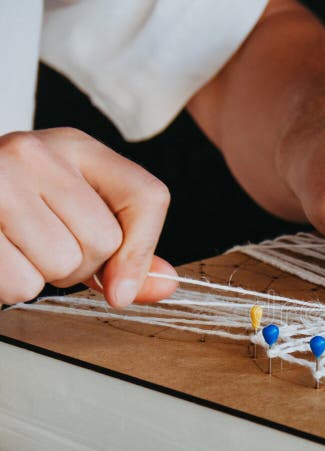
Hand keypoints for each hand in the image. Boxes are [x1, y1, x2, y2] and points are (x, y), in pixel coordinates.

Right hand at [0, 128, 177, 305]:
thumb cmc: (14, 208)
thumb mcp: (75, 213)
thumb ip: (128, 252)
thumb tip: (167, 286)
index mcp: (76, 147)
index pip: (146, 196)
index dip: (142, 252)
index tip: (119, 288)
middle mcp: (35, 152)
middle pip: (103, 241)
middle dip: (78, 267)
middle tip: (43, 250)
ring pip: (61, 264)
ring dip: (41, 277)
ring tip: (17, 250)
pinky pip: (19, 283)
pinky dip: (9, 287)